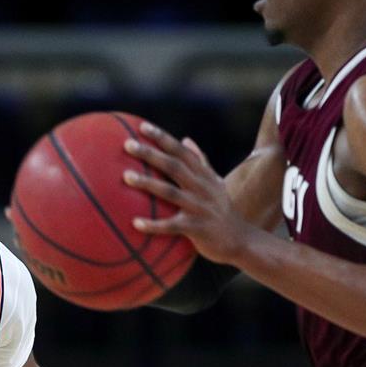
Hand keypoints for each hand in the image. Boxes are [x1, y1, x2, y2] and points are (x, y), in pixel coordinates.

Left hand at [122, 121, 256, 265]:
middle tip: (127, 145)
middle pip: (174, 166)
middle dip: (151, 154)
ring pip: (170, 192)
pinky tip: (135, 223)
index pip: (181, 151)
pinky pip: (171, 226)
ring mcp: (200, 207)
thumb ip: (200, 162)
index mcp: (204, 175)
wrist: (239, 239)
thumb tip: (185, 139)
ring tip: (126, 177)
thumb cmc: (221, 210)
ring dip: (148, 183)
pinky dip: (153, 225)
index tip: (142, 127)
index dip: (163, 138)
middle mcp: (203, 187)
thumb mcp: (215, 183)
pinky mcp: (196, 229)